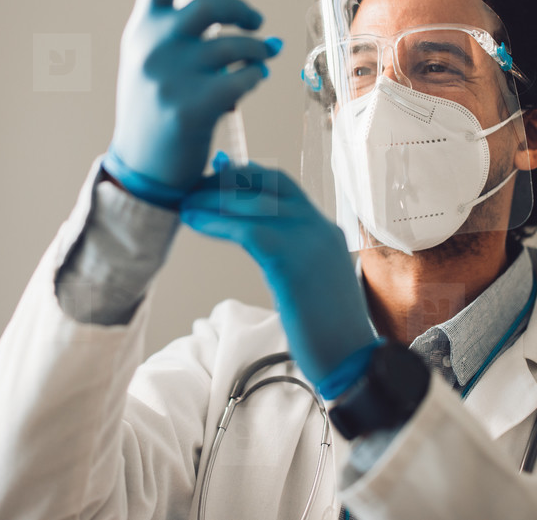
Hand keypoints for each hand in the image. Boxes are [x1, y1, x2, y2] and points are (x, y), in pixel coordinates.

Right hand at [104, 0, 282, 207]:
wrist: (141, 172)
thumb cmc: (154, 115)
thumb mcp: (149, 64)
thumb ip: (174, 34)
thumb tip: (229, 9)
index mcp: (139, 31)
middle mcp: (151, 47)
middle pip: (211, 5)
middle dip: (243, 10)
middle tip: (258, 25)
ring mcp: (171, 76)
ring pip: (235, 43)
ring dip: (257, 49)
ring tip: (262, 59)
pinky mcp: (193, 105)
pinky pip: (243, 76)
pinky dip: (256, 75)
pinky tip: (255, 80)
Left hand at [180, 155, 380, 397]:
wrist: (351, 359)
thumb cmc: (329, 330)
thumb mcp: (312, 281)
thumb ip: (292, 258)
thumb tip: (261, 246)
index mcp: (325, 231)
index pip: (283, 187)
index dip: (248, 177)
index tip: (218, 178)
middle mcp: (318, 228)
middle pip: (266, 185)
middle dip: (225, 182)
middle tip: (192, 187)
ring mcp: (308, 241)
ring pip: (253, 203)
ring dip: (213, 200)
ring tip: (185, 204)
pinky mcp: (291, 261)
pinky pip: (246, 229)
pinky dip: (216, 221)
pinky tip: (195, 221)